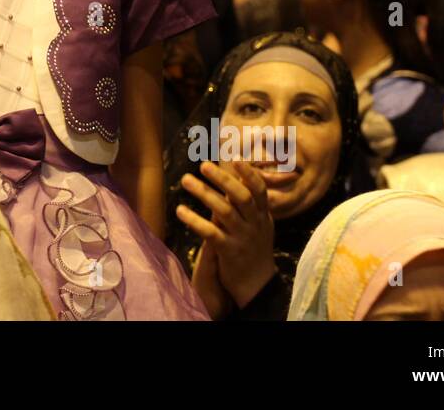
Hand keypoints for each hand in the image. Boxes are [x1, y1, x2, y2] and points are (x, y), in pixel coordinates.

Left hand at [176, 161, 277, 309]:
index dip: (249, 173)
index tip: (235, 158)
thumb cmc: (253, 247)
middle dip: (223, 179)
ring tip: (185, 179)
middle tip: (203, 165)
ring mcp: (242, 238)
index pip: (259, 190)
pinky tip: (180, 210)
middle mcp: (255, 224)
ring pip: (224, 212)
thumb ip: (248, 203)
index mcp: (263, 215)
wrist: (257, 285)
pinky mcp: (228, 252)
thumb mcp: (258, 224)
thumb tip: (234, 176)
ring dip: (204, 194)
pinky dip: (195, 220)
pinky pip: (210, 233)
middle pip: (242, 197)